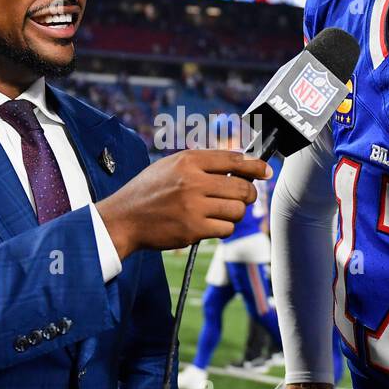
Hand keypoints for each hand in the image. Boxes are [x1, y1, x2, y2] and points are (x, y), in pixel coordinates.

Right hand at [97, 149, 270, 256]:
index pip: (233, 159)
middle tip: (244, 198)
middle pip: (241, 187)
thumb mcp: (171, 165)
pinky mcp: (193, 229)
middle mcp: (192, 181)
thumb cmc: (148, 191)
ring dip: (235, 213)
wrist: (123, 218)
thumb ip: (202, 163)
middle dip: (249, 194)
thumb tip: (238, 165)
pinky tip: (210, 225)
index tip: (265, 171)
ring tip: (222, 212)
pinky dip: (223, 228)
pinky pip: (225, 229)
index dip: (255, 166)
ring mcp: (193, 206)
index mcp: (188, 160)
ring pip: (237, 210)